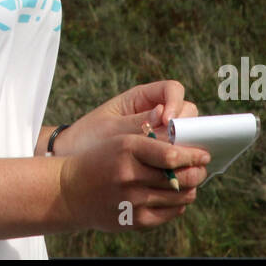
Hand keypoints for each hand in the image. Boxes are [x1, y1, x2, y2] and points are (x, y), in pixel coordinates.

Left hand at [54, 79, 199, 157]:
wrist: (76, 162)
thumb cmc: (89, 138)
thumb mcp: (110, 129)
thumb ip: (137, 124)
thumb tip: (165, 119)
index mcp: (142, 98)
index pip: (172, 90)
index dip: (175, 102)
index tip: (168, 121)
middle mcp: (156, 114)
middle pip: (187, 113)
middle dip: (187, 128)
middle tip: (177, 147)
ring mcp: (162, 135)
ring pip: (189, 136)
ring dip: (187, 149)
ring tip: (177, 164)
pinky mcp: (163, 156)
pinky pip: (181, 156)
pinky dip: (181, 165)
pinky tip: (174, 176)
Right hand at [58, 132, 209, 232]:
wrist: (70, 191)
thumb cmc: (101, 160)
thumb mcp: (121, 141)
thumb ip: (153, 144)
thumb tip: (189, 153)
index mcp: (128, 149)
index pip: (173, 155)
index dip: (194, 155)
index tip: (203, 154)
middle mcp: (131, 175)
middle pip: (181, 178)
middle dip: (197, 172)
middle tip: (201, 168)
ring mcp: (133, 200)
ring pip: (180, 196)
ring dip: (190, 188)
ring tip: (188, 181)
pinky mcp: (135, 220)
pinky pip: (171, 212)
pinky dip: (178, 203)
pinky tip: (173, 196)